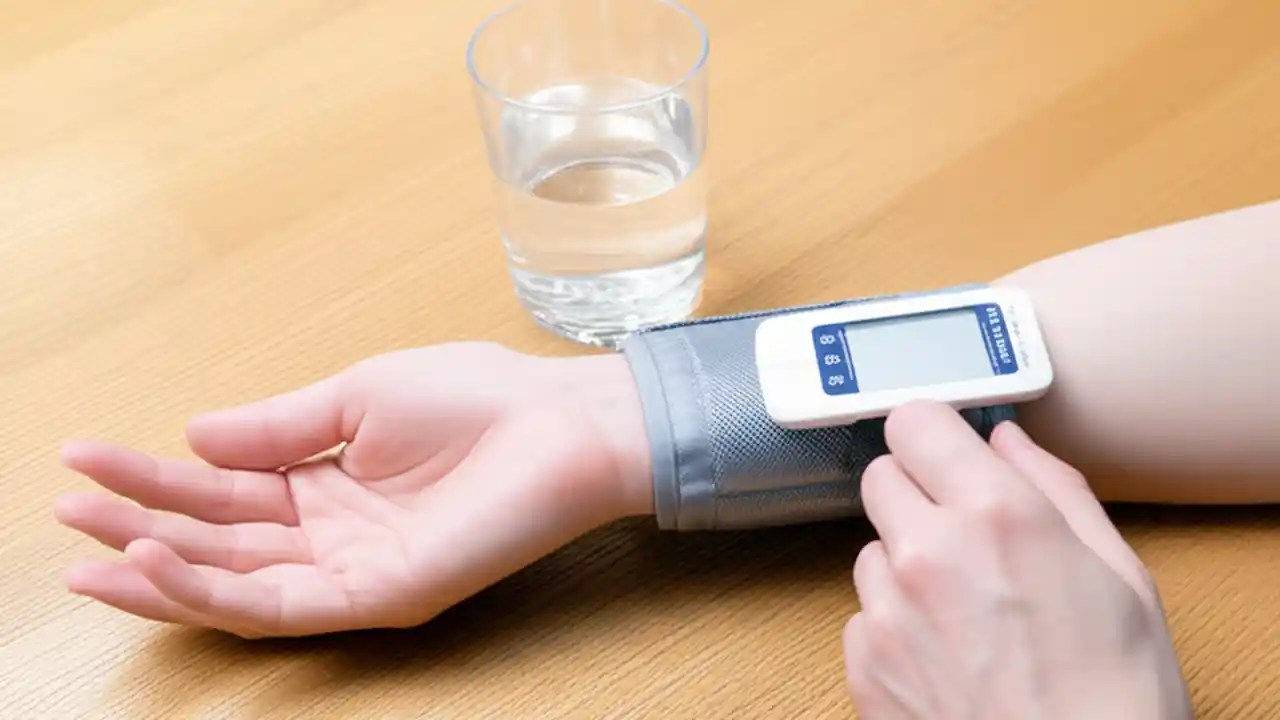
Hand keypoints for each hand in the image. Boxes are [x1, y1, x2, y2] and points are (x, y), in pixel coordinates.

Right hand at [55, 343, 651, 637]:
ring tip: (90, 551)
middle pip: (215, 541)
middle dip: (137, 528)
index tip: (81, 456)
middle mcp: (329, 533)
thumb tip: (192, 436)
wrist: (558, 422)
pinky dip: (215, 590)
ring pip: (235, 585)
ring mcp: (352, 570)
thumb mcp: (355, 397)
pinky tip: (159, 562)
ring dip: (159, 570)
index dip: (149, 476)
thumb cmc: (475, 400)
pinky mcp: (378, 597)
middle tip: (66, 513)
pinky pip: (281, 606)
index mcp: (322, 481)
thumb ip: (274, 429)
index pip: (218, 488)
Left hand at [844, 402, 1190, 719]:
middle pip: (880, 477)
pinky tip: (948, 656)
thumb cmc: (1116, 695)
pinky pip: (863, 615)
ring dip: (906, 564)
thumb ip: (1055, 490)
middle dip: (917, 493)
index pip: (914, 422)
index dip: (932, 435)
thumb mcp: (1120, 575)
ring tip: (967, 611)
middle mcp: (929, 553)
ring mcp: (888, 611)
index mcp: (999, 516)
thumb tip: (1008, 442)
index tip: (948, 452)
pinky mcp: (864, 663)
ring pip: (871, 549)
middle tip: (965, 535)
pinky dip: (895, 626)